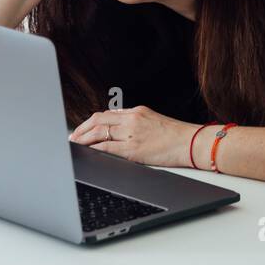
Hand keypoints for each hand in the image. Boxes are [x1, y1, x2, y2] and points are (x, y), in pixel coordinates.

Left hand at [68, 105, 194, 166]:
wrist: (192, 142)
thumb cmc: (177, 135)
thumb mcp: (154, 120)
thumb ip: (136, 122)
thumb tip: (119, 128)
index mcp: (137, 111)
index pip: (106, 114)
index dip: (89, 122)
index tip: (81, 129)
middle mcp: (132, 119)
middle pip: (98, 121)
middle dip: (81, 130)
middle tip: (72, 138)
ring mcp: (132, 134)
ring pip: (99, 133)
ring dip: (83, 140)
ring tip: (75, 146)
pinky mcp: (133, 150)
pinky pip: (106, 148)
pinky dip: (93, 150)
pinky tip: (87, 153)